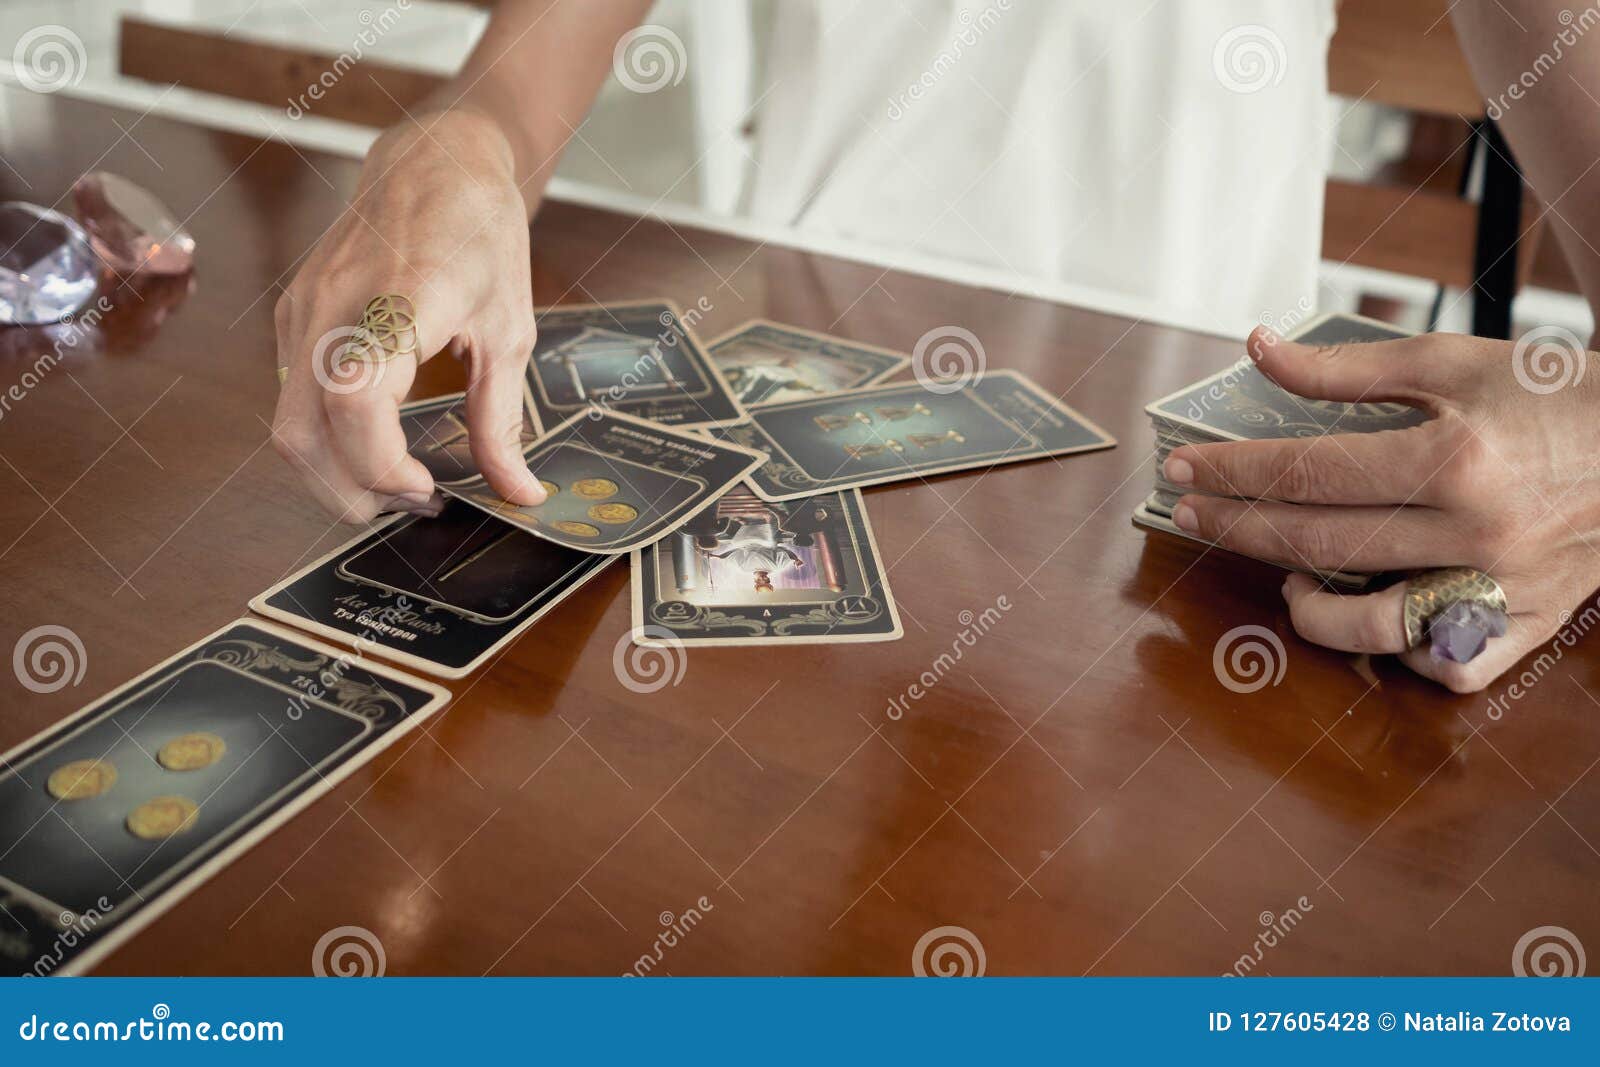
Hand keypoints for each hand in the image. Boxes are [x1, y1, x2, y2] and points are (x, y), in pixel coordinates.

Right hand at [271, 110, 546, 522]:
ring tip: (395, 480)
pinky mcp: (293, 314)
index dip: (380, 465)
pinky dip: (323, 436)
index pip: (355, 403)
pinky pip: (291, 396)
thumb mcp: (510, 331)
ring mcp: (304, 309)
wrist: (434, 161)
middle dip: (350, 491)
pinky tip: (372, 440)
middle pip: (301, 433)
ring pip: (287, 423)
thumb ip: (503, 419)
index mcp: (399, 300)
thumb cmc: (478, 232)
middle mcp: (335, 304)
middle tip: (412, 503)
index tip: (426, 489)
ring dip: (332, 472)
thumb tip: (519, 490)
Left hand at [1163, 325, 1599, 691]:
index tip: (1181, 469)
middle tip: (1188, 515)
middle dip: (1238, 527)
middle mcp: (1474, 531)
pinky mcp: (1529, 623)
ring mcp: (1502, 586)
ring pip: (1372, 625)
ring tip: (1283, 574)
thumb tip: (1260, 352)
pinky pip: (1447, 666)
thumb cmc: (1555, 395)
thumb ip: (1348, 367)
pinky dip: (1401, 654)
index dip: (1233, 471)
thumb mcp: (1453, 362)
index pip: (1308, 473)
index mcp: (1453, 458)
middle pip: (1320, 542)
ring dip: (1307, 608)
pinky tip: (1371, 619)